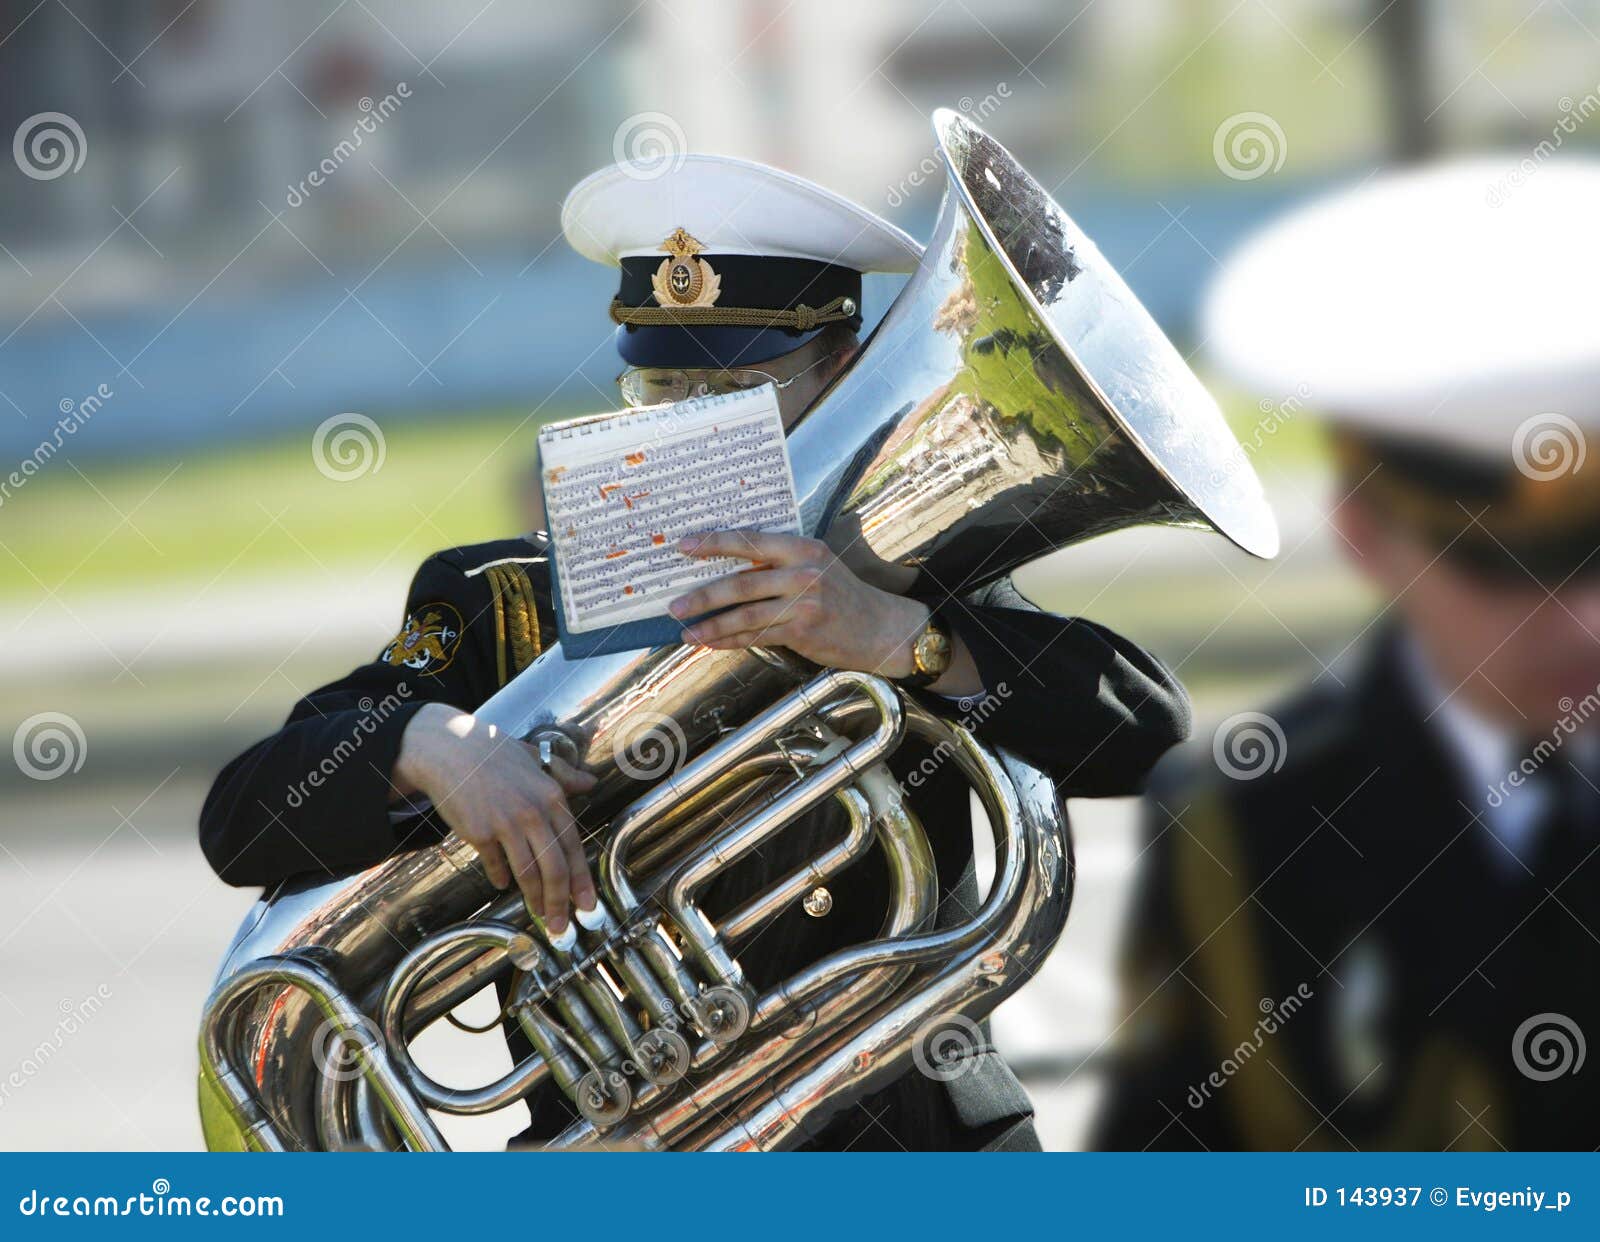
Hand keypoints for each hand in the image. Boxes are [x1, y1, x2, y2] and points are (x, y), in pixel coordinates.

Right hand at [393, 703, 597, 932]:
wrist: (450, 749)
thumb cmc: (494, 754)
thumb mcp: (535, 759)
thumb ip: (565, 775)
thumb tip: (591, 782)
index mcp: (552, 797)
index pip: (574, 847)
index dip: (582, 881)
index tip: (586, 905)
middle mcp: (533, 812)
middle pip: (554, 868)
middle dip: (560, 903)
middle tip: (563, 926)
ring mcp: (505, 824)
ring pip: (527, 873)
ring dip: (534, 900)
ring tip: (540, 916)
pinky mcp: (479, 833)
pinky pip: (495, 865)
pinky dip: (500, 878)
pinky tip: (501, 884)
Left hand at [668, 531, 929, 675]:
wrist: (880, 628)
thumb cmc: (842, 596)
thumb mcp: (816, 566)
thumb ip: (779, 563)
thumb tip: (728, 570)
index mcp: (803, 547)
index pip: (750, 541)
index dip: (714, 543)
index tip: (684, 545)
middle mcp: (803, 571)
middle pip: (741, 582)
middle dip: (703, 595)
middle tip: (675, 604)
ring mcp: (804, 602)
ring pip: (745, 614)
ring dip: (712, 624)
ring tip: (686, 632)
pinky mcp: (803, 630)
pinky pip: (757, 636)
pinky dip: (731, 640)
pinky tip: (712, 643)